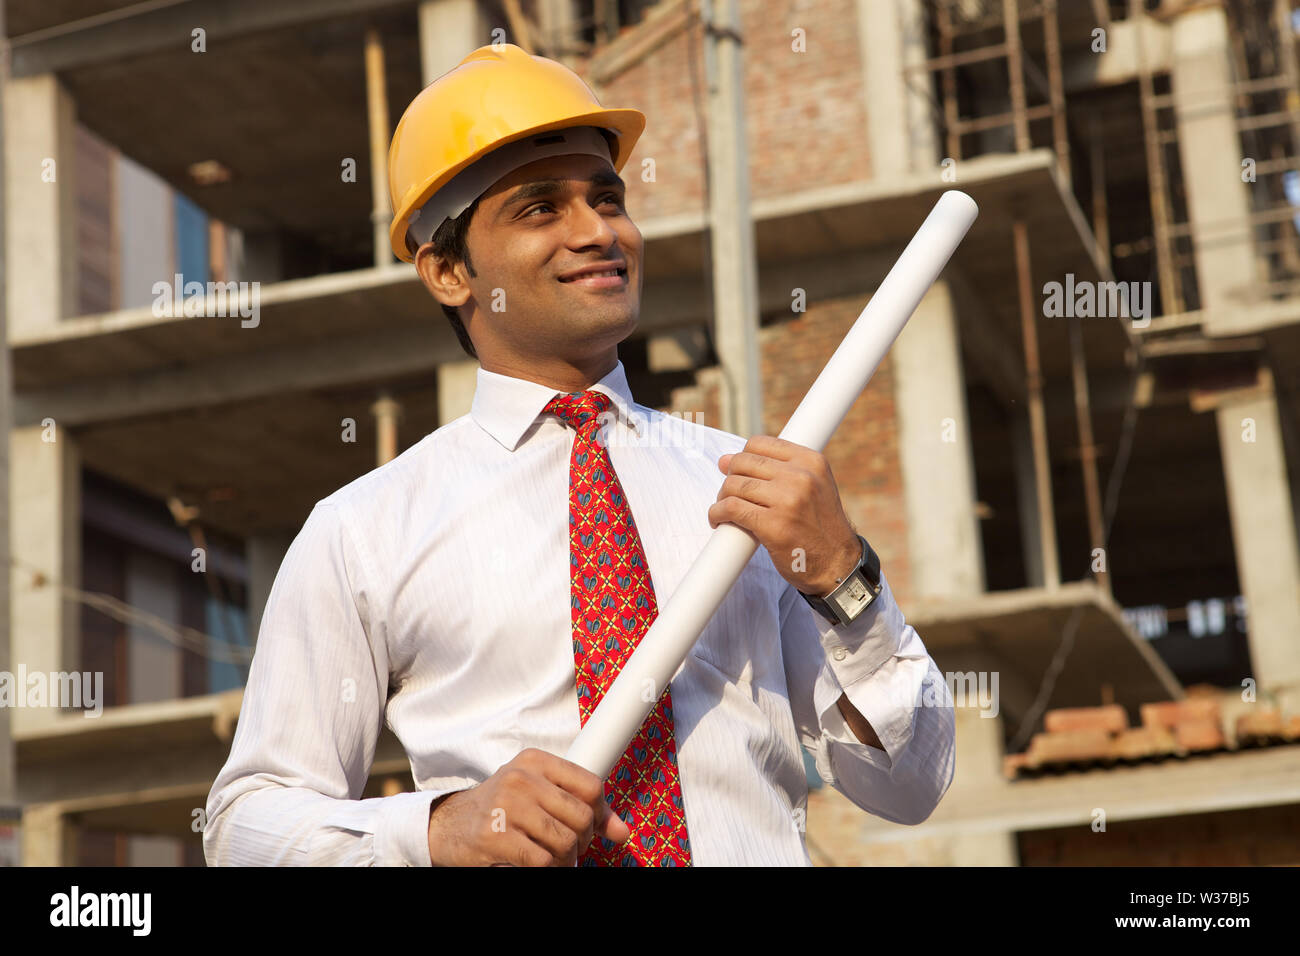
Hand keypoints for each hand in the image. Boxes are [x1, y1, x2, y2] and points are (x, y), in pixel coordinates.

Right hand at [426, 748, 631, 865]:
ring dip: (566, 860)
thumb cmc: (500, 809)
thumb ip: (581, 807)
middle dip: (582, 841)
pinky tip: (538, 865)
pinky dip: (548, 869)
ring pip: (565, 842)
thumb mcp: (538, 794)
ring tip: (553, 858)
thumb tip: (622, 832)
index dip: (598, 813)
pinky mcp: (495, 837)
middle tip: (570, 848)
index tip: (589, 827)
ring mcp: (507, 807)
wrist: (447, 826)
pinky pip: (543, 861)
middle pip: (581, 817)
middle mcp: (521, 778)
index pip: (591, 786)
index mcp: (535, 761)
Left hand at [708, 435, 860, 596]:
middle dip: (730, 478)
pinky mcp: (773, 526)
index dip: (742, 458)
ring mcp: (787, 501)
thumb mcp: (812, 487)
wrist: (838, 565)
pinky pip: (731, 509)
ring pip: (734, 485)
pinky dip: (717, 513)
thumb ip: (775, 470)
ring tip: (725, 509)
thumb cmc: (819, 527)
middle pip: (743, 462)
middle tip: (730, 495)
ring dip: (722, 498)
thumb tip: (724, 460)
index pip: (759, 444)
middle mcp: (801, 477)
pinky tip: (718, 520)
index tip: (739, 473)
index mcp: (811, 462)